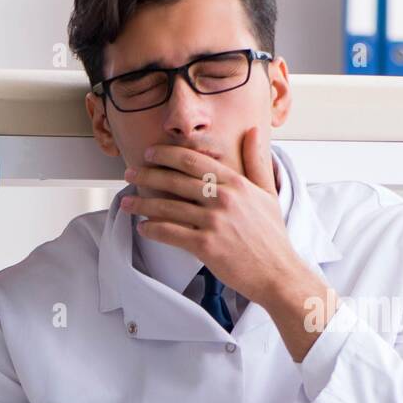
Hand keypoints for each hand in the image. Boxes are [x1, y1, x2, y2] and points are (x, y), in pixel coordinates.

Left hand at [123, 126, 297, 303]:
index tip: (151, 153)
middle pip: (176, 180)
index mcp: (236, 183)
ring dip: (142, 204)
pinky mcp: (206, 245)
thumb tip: (254, 130)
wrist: (277, 272)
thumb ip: (256, 161)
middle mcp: (224, 198)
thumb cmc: (271, 236)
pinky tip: (142, 227)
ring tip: (126, 202)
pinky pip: (170, 233)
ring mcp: (214, 222)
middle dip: (148, 175)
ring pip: (168, 207)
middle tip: (130, 174)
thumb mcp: (267, 192)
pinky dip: (152, 230)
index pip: (194, 160)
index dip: (167, 155)